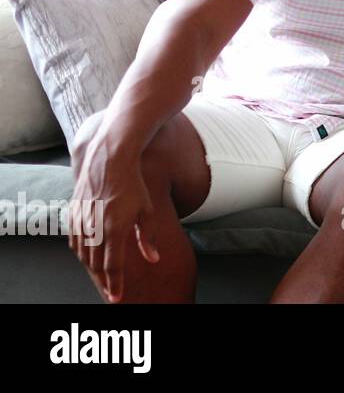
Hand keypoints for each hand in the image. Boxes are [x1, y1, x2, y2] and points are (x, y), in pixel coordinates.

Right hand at [67, 132, 160, 302]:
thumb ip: (148, 238)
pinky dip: (81, 254)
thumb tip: (154, 259)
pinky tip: (88, 259)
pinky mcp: (73, 215)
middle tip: (110, 294)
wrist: (108, 161)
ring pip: (83, 255)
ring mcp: (81, 222)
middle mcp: (94, 228)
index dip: (114, 284)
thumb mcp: (147, 211)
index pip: (113, 266)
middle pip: (96, 265)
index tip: (116, 298)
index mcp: (115, 229)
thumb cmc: (133, 185)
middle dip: (103, 282)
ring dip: (91, 270)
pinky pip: (75, 241)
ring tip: (101, 280)